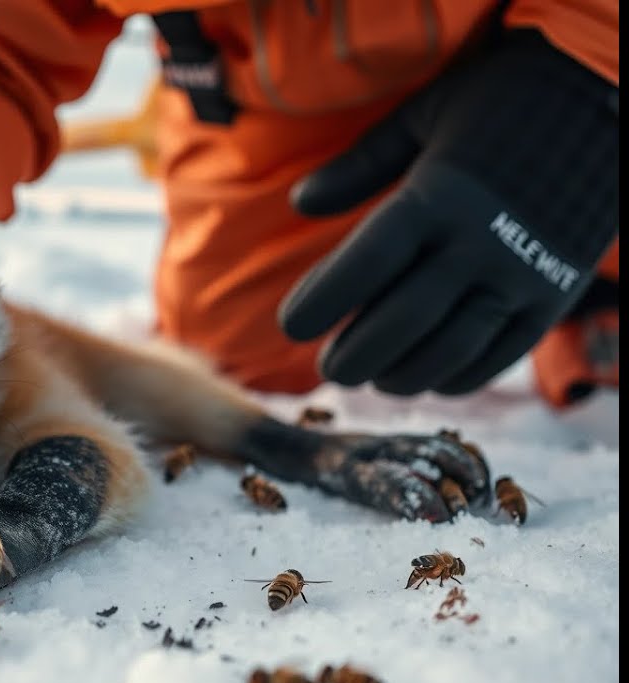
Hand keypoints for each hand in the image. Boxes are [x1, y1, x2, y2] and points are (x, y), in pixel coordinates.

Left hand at [279, 31, 617, 394]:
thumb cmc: (498, 104)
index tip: (291, 325)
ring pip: (449, 349)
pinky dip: (458, 376)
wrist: (603, 98)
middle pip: (401, 321)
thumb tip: (299, 202)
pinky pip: (501, 355)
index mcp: (436, 198)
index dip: (320, 303)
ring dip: (403, 374)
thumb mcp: (422, 119)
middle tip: (329, 368)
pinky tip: (429, 378)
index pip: (363, 267)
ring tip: (374, 377)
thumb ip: (359, 166)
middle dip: (355, 355)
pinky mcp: (554, 296)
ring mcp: (521, 274)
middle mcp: (478, 243)